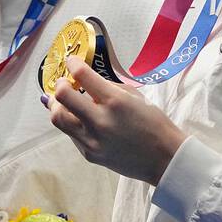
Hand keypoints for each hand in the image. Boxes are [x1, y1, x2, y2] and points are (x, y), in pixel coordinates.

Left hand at [45, 56, 185, 184]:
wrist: (164, 159)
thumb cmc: (154, 123)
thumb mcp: (135, 96)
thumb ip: (108, 87)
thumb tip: (85, 82)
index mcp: (115, 102)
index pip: (82, 75)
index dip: (73, 63)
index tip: (72, 61)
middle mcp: (100, 121)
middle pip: (61, 98)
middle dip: (59, 85)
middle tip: (64, 83)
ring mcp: (92, 141)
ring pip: (58, 119)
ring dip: (58, 106)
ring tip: (65, 103)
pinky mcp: (89, 155)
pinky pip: (71, 134)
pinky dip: (72, 123)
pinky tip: (82, 121)